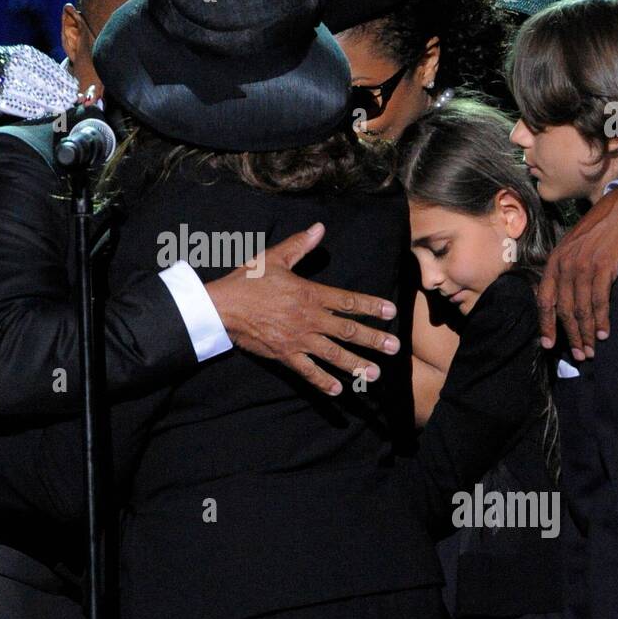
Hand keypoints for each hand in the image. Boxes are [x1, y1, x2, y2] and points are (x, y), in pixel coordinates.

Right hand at [204, 223, 399, 395]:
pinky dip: (322, 381)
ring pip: (332, 354)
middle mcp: (308, 319)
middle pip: (347, 331)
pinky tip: (337, 390)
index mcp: (309, 294)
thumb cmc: (248, 280)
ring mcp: (298, 339)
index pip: (347, 301)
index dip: (371, 306)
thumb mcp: (274, 257)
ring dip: (355, 364)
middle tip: (395, 348)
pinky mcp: (284, 354)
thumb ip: (300, 245)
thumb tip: (319, 228)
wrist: (223, 307)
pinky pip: (307, 371)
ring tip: (375, 373)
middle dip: (373, 339)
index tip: (390, 312)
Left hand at [537, 189, 617, 359]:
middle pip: (563, 309)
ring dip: (586, 333)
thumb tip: (564, 297)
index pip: (544, 299)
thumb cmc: (601, 229)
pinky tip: (604, 333)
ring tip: (591, 350)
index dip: (546, 324)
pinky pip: (599, 300)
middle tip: (578, 355)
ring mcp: (583, 265)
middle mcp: (565, 264)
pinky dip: (601, 319)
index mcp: (554, 260)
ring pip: (580, 308)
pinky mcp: (604, 266)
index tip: (549, 344)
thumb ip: (566, 268)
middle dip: (570, 335)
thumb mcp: (574, 246)